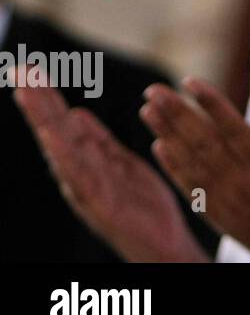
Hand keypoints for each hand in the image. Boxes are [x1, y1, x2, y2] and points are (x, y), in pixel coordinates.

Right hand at [13, 68, 207, 262]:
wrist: (164, 246)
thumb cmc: (141, 208)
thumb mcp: (121, 165)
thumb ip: (98, 143)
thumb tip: (75, 113)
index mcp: (88, 163)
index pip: (64, 124)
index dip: (46, 99)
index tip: (30, 69)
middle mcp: (80, 175)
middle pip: (56, 132)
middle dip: (38, 102)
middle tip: (20, 68)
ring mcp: (87, 190)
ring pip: (61, 148)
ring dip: (44, 120)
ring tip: (27, 92)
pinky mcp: (99, 207)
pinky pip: (80, 176)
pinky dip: (64, 155)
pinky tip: (52, 135)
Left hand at [140, 77, 249, 261]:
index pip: (232, 129)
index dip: (209, 104)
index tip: (190, 82)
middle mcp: (242, 186)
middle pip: (202, 142)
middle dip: (177, 112)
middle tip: (154, 90)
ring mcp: (227, 204)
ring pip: (190, 163)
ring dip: (167, 135)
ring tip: (149, 112)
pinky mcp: (220, 218)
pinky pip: (190, 189)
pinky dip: (173, 168)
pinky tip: (160, 148)